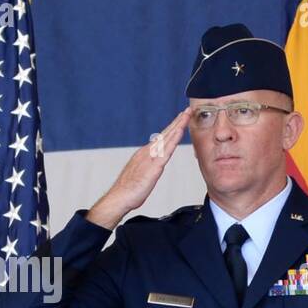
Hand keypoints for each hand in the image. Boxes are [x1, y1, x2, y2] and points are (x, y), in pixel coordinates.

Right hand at [86, 107, 190, 229]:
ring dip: (177, 126)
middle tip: (187, 110)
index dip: (171, 128)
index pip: (161, 138)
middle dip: (177, 121)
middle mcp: (147, 152)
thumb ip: (149, 167)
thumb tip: (154, 165)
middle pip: (165, 134)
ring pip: (167, 138)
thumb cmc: (129, 190)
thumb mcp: (141, 174)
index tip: (180, 119)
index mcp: (144, 154)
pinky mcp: (154, 167)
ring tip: (186, 116)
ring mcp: (150, 158)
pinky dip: (174, 139)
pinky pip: (166, 150)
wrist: (119, 197)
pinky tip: (180, 132)